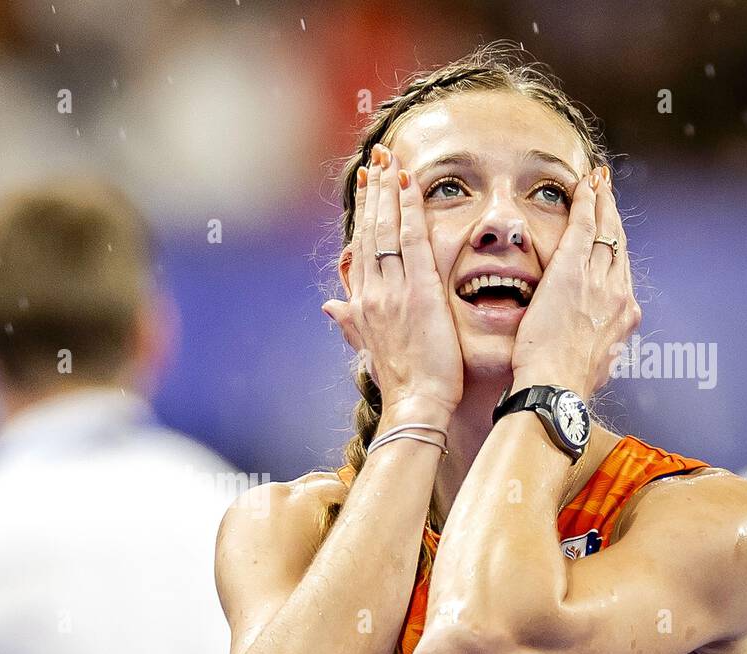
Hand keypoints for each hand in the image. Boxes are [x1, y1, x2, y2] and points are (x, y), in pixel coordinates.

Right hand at [322, 144, 462, 416]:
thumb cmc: (400, 383)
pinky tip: (410, 183)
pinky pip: (411, 240)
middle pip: (369, 230)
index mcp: (360, 304)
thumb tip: (329, 305)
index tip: (365, 185)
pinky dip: (409, 209)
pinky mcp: (417, 291)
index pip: (361, 248)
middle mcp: (370, 292)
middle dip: (372, 190)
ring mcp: (392, 290)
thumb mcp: (367, 349)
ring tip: (389, 158)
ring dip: (387, 190)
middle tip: (375, 156)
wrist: (414, 404)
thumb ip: (349, 323)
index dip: (363, 213)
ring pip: (386, 229)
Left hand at [510, 166, 641, 398]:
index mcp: (623, 318)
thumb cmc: (564, 385)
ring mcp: (599, 280)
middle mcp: (619, 294)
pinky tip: (585, 184)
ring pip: (605, 230)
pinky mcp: (573, 270)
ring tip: (598, 182)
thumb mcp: (594, 367)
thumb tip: (594, 350)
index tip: (613, 236)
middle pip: (619, 245)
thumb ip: (598, 349)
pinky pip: (583, 225)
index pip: (620, 273)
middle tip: (609, 192)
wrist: (555, 386)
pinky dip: (586, 202)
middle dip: (613, 216)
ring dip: (602, 202)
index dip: (616, 249)